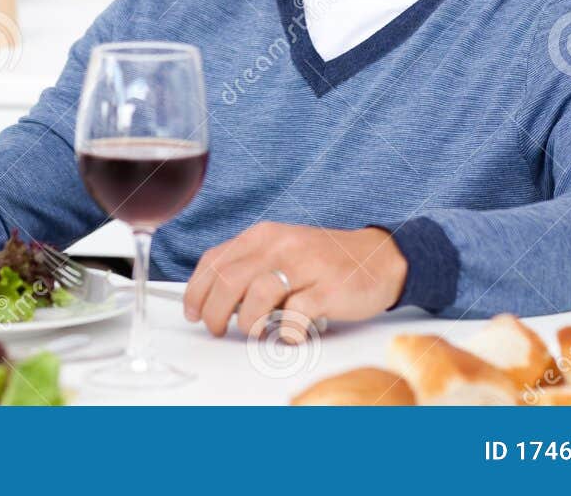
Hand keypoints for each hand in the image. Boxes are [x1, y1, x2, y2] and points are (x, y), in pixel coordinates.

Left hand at [182, 222, 406, 341]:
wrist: (378, 258)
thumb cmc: (323, 261)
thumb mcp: (280, 251)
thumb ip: (249, 267)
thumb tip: (213, 298)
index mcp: (263, 235)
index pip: (214, 260)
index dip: (196, 290)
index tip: (193, 311)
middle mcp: (280, 245)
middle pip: (228, 281)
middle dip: (214, 312)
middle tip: (218, 329)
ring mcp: (304, 266)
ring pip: (256, 297)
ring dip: (249, 323)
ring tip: (256, 331)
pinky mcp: (327, 290)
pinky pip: (294, 316)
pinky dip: (285, 333)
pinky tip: (289, 334)